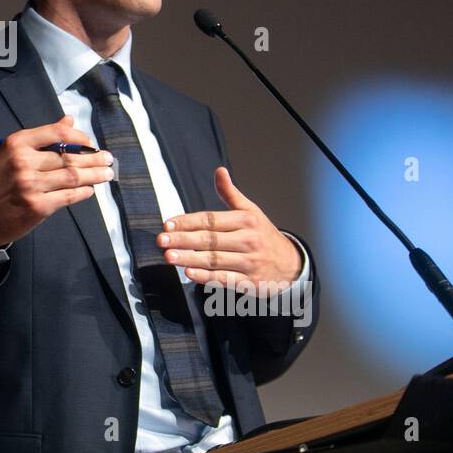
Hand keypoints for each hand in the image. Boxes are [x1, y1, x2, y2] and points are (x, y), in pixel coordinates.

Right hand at [0, 115, 114, 246]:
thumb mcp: (12, 153)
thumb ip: (42, 137)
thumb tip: (69, 120)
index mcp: (17, 143)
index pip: (58, 133)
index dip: (80, 137)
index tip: (91, 143)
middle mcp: (24, 162)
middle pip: (69, 157)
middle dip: (94, 158)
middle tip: (108, 159)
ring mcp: (31, 185)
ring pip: (73, 176)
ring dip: (95, 174)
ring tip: (107, 173)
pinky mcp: (37, 206)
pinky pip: (68, 197)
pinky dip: (83, 192)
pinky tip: (90, 190)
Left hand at [155, 166, 301, 292]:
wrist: (291, 264)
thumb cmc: (263, 235)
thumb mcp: (251, 211)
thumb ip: (230, 193)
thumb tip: (219, 170)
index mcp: (246, 220)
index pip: (211, 219)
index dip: (188, 222)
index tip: (167, 224)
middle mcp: (248, 240)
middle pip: (210, 239)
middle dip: (184, 240)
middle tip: (161, 240)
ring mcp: (249, 262)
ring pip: (215, 260)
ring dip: (190, 259)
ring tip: (169, 256)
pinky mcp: (249, 282)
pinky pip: (224, 279)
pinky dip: (206, 277)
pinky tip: (189, 273)